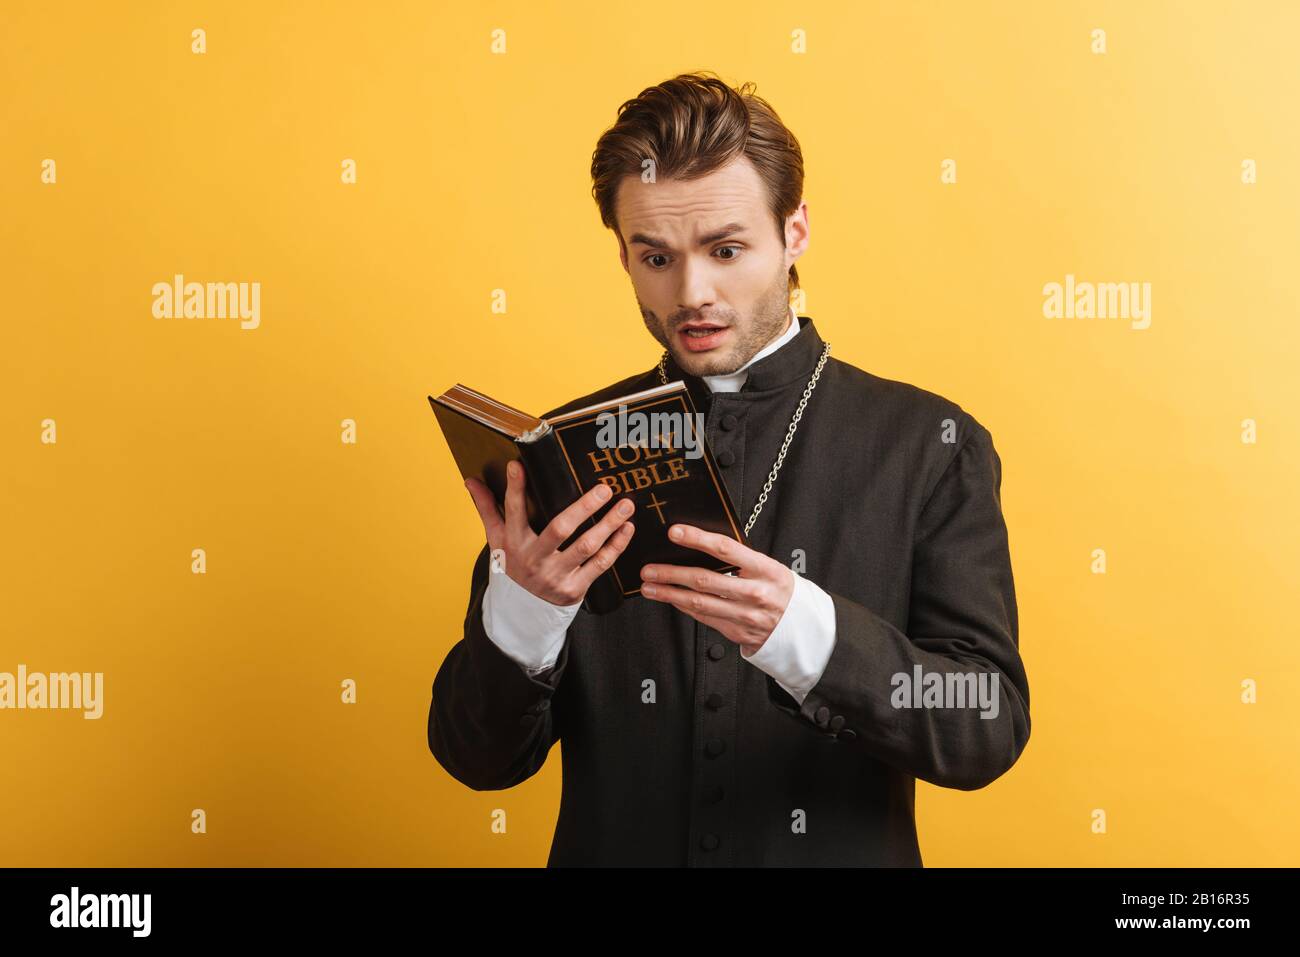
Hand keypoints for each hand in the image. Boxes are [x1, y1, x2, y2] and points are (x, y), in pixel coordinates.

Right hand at [465, 461, 635, 605]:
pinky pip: (600, 565)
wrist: (522, 612)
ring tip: (625, 505)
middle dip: (584, 508)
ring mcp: (555, 576)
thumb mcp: (497, 540)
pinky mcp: (574, 590)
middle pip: (560, 529)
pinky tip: (626, 529)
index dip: (515, 488)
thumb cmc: (513, 565)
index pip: (513, 511)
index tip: (518, 465)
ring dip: (609, 524)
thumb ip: (487, 508)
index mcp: (513, 543)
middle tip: (604, 489)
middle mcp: (534, 559)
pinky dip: (616, 546)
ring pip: (586, 546)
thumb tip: (470, 480)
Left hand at [639, 523, 793, 653]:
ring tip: (650, 586)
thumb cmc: (779, 590)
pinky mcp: (735, 631)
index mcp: (765, 569)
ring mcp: (745, 615)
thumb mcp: (768, 568)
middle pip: (705, 580)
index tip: (675, 532)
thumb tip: (701, 545)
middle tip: (649, 568)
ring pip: (699, 603)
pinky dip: (683, 606)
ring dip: (669, 593)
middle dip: (671, 573)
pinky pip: (703, 617)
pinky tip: (670, 598)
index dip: (697, 539)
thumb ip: (740, 559)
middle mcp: (755, 593)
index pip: (725, 549)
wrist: (800, 626)